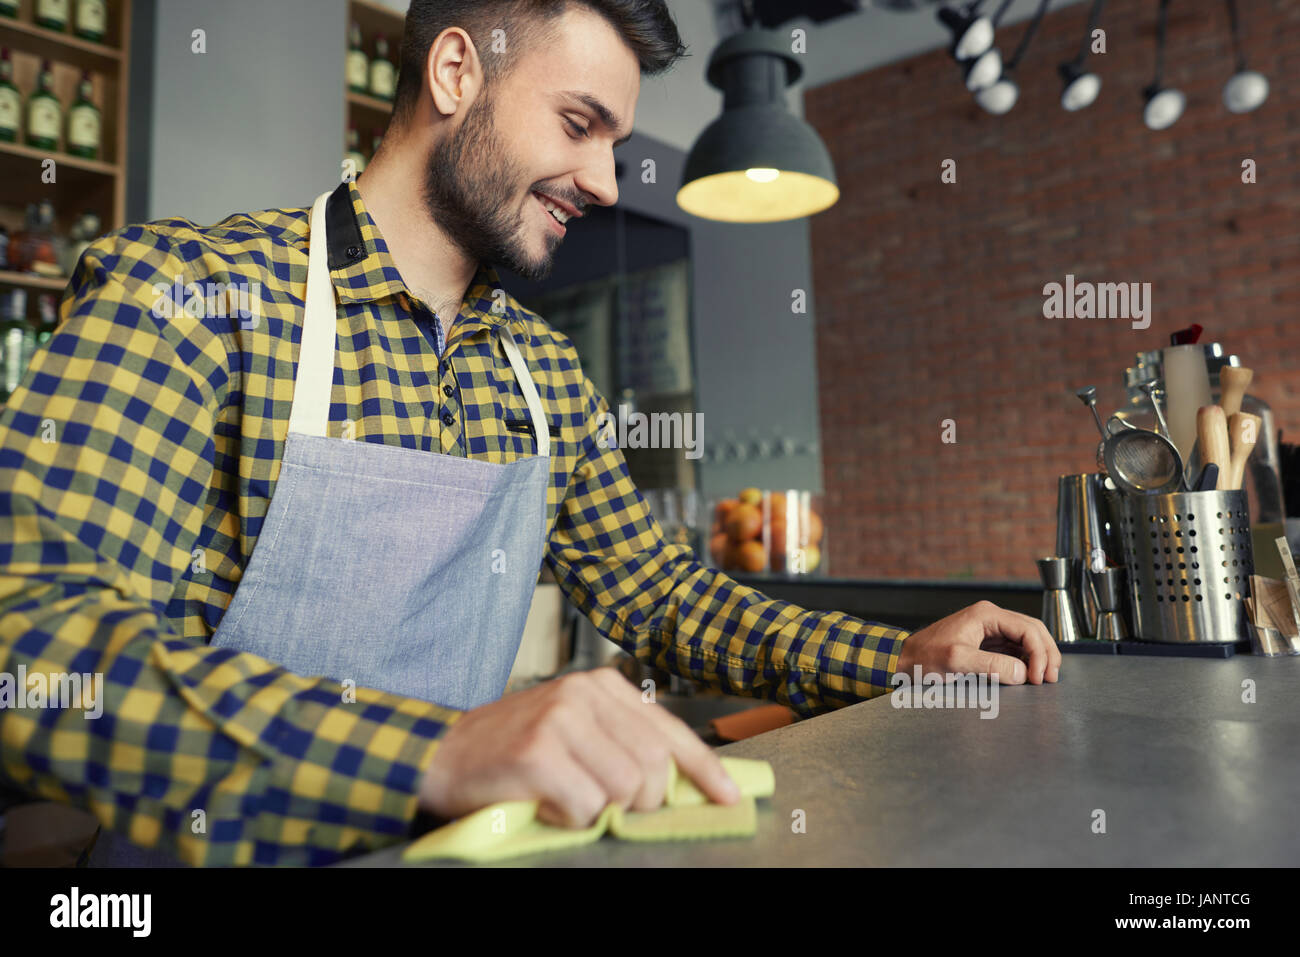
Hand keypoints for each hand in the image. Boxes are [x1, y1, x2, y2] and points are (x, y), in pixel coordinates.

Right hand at [417, 667, 740, 826]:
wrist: (443, 754)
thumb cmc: (513, 750)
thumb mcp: (576, 731)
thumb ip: (623, 744)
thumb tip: (680, 783)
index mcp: (601, 686)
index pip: (671, 731)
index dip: (705, 769)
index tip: (728, 796)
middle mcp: (584, 694)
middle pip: (654, 766)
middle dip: (638, 801)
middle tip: (603, 804)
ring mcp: (560, 719)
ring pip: (623, 789)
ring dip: (596, 809)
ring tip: (564, 796)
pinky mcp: (538, 751)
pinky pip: (585, 806)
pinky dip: (567, 818)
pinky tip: (543, 801)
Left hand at [895, 600, 1060, 684]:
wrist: (905, 660)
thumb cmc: (925, 657)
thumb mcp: (957, 662)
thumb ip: (991, 666)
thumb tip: (1022, 672)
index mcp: (986, 614)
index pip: (1027, 629)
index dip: (1040, 653)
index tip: (1040, 677)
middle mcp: (991, 617)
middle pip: (1032, 630)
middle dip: (1046, 653)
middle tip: (1051, 678)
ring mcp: (990, 630)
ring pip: (1027, 639)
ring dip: (1039, 657)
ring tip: (1046, 678)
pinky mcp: (987, 643)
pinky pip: (1015, 649)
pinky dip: (1027, 661)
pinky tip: (1031, 674)